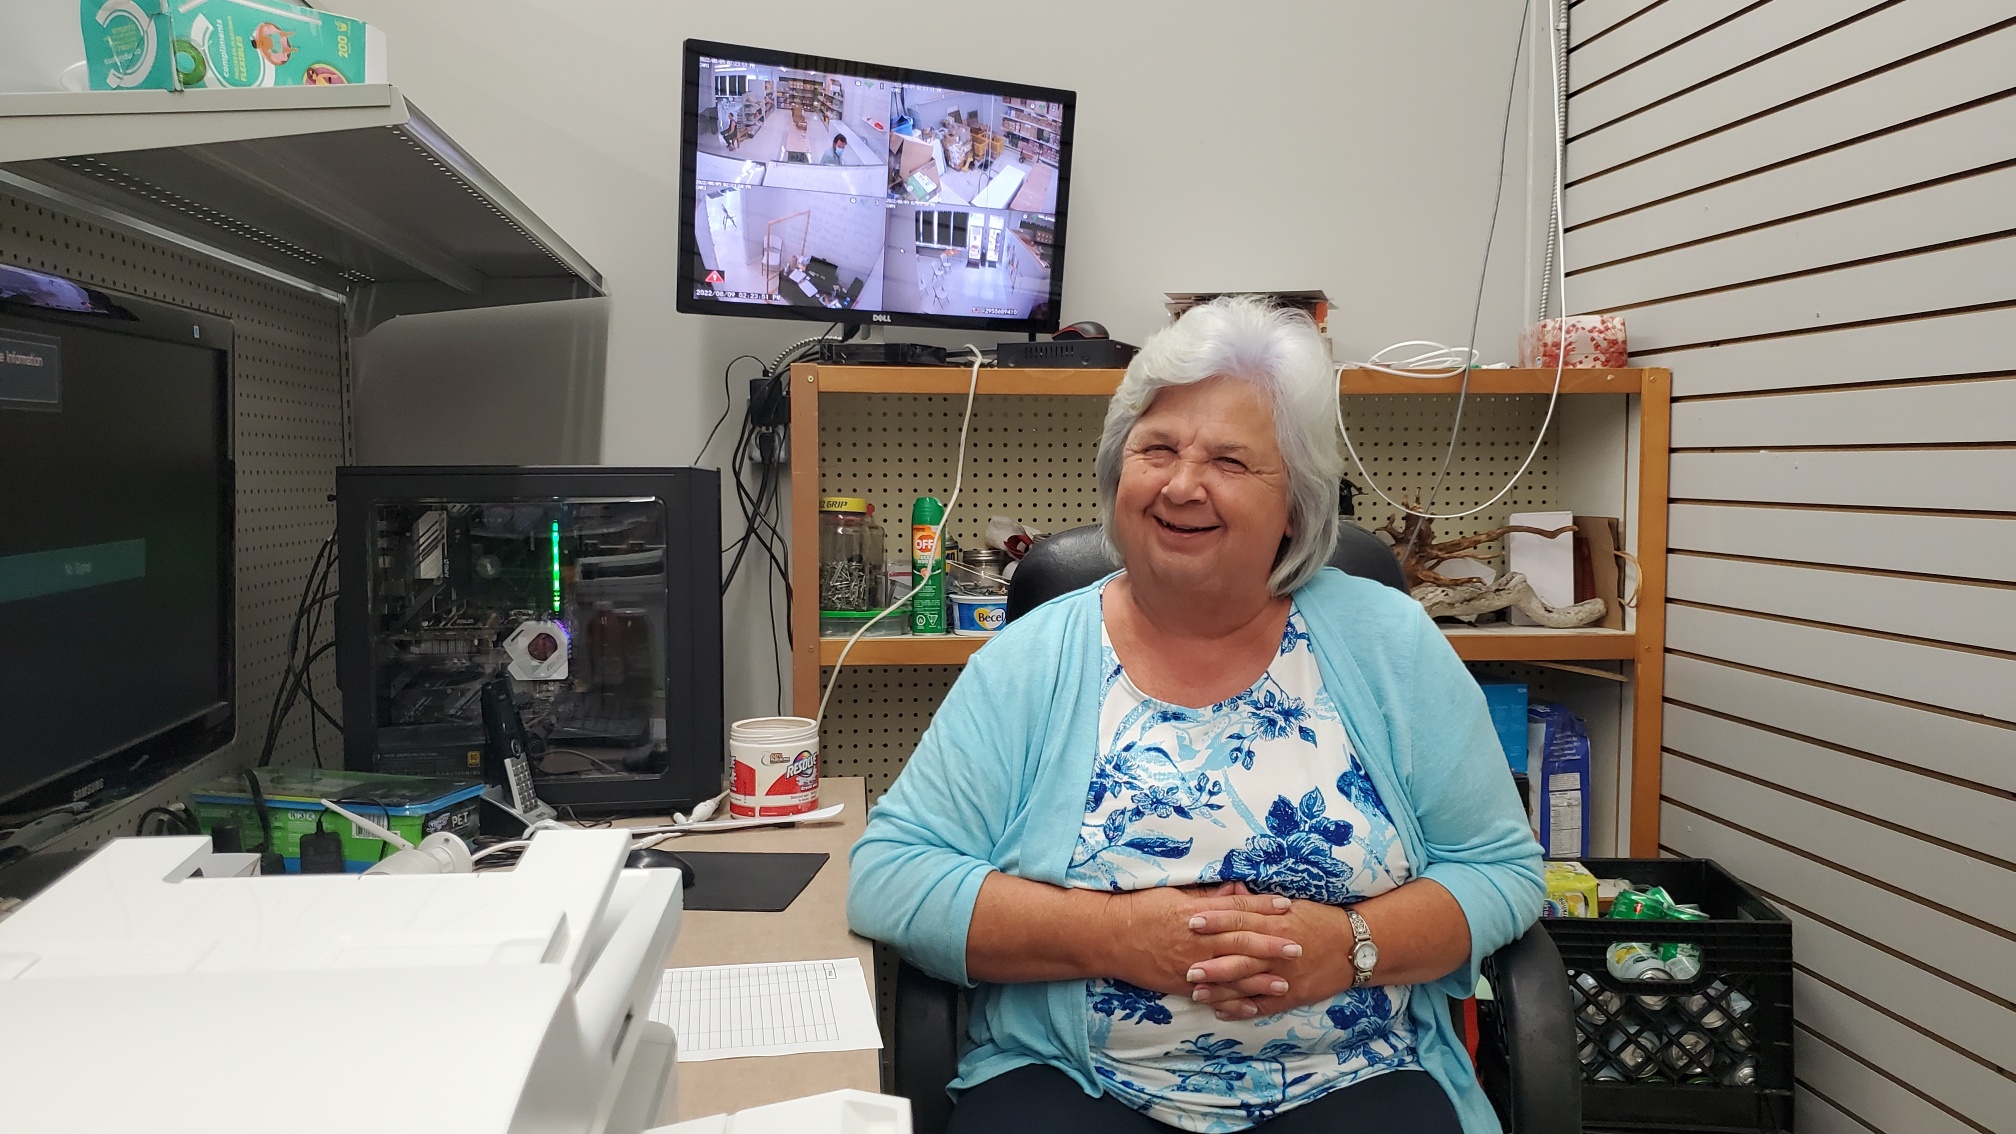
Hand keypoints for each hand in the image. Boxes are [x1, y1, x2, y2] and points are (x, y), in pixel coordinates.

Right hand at [1097, 883, 1300, 997]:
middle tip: (1298, 947)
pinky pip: (1214, 994)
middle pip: (1242, 941)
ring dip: (1261, 978)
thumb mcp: (1174, 894)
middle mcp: (1198, 939)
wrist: (1110, 936)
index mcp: (1197, 913)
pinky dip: (1234, 1001)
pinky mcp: (1182, 984)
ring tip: (1285, 982)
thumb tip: (1234, 891)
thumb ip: (1207, 896)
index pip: (1238, 908)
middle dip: (1272, 944)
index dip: (1263, 906)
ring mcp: (1191, 964)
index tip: (1287, 905)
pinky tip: (1253, 1005)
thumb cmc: (1140, 909)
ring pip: (1233, 972)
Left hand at [1184, 892, 1357, 1020]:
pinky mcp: (1293, 995)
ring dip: (1221, 989)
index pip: (1241, 919)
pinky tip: (1221, 1012)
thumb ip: (1260, 904)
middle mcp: (1278, 950)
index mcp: (1277, 923)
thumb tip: (1233, 892)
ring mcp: (1285, 975)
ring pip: (1248, 983)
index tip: (1191, 920)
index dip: (1215, 920)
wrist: (1355, 947)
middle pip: (1240, 954)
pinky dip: (1242, 1010)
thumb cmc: (1321, 921)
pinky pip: (1264, 1005)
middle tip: (1185, 963)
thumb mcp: (1292, 905)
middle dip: (1212, 960)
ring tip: (1196, 992)